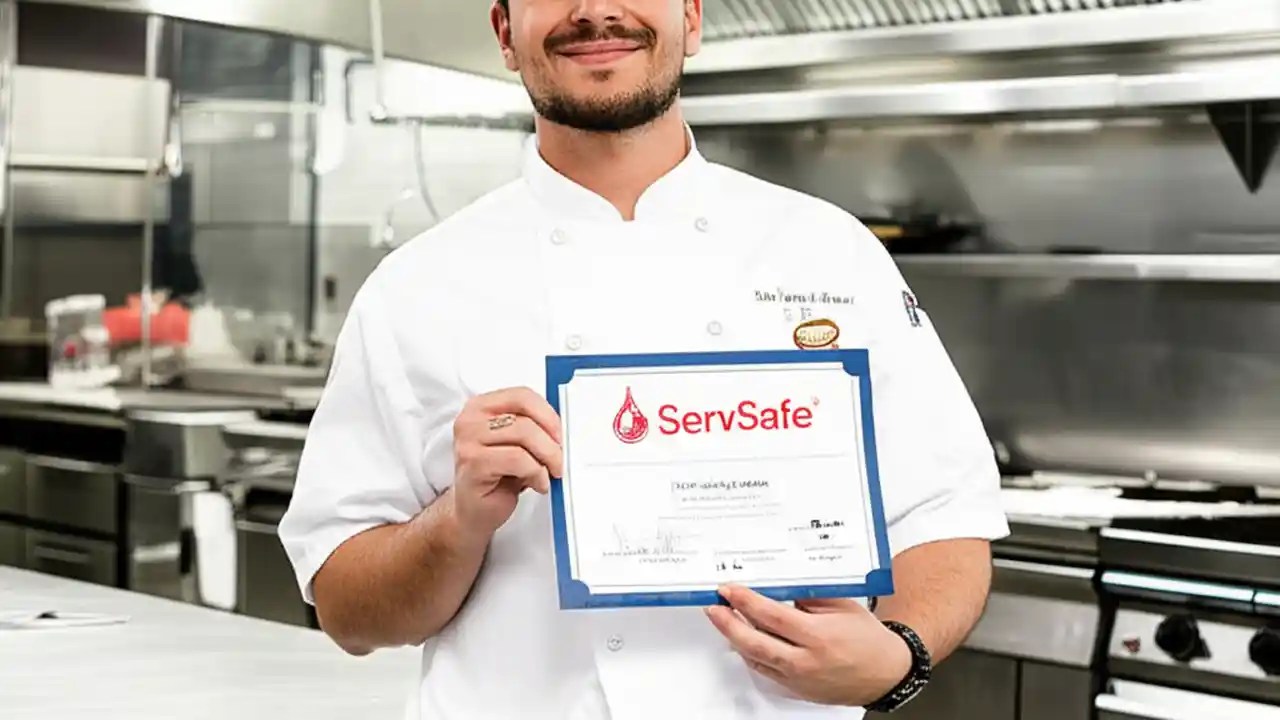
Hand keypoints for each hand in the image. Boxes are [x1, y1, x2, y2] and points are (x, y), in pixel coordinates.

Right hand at [451, 387, 563, 539]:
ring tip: (548, 474)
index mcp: (482, 407)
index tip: (561, 435)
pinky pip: (518, 460)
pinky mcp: (473, 464)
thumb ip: (534, 429)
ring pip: (524, 435)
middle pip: (525, 418)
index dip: (548, 414)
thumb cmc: (498, 477)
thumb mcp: (518, 445)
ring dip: (546, 458)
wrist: (474, 511)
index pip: (522, 395)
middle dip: (551, 441)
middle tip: (561, 460)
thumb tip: (565, 428)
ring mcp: (468, 441)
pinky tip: (538, 484)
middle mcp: (470, 420)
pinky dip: (537, 473)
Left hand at [705, 584, 911, 706]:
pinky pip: (766, 671)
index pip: (770, 616)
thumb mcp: (840, 606)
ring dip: (735, 638)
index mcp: (818, 636)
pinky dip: (752, 654)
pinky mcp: (798, 690)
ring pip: (756, 659)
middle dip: (728, 623)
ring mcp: (800, 679)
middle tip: (714, 607)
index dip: (745, 601)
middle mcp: (806, 661)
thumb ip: (807, 597)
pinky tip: (743, 640)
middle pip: (754, 642)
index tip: (729, 590)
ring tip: (723, 620)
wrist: (886, 673)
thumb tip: (775, 587)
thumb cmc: (867, 639)